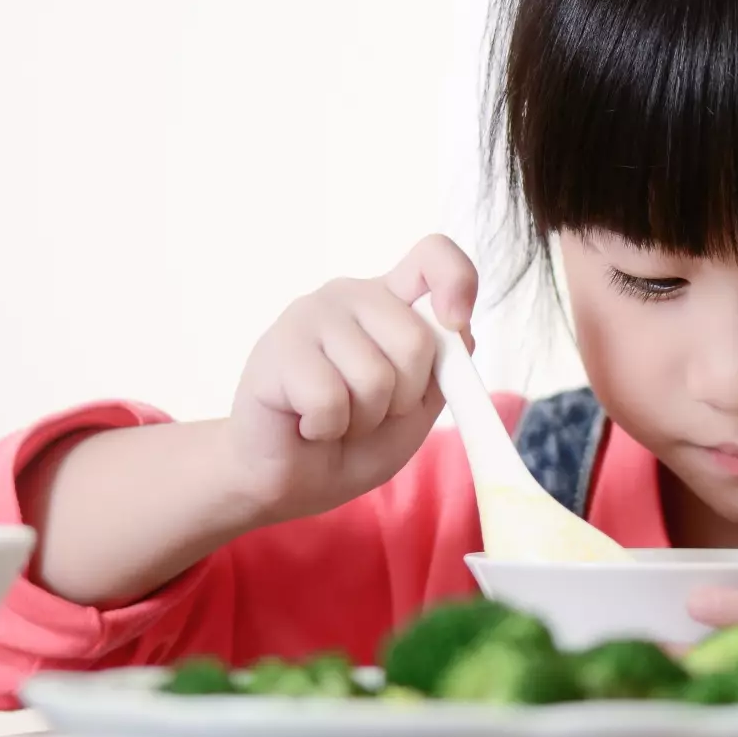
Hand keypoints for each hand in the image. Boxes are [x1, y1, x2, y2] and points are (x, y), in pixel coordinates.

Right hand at [224, 234, 478, 522]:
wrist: (292, 481)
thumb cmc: (355, 441)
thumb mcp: (417, 410)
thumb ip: (443, 369)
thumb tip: (459, 330)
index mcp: (392, 302)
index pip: (434, 256)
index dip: (457, 280)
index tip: (455, 322)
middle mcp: (351, 295)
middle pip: (416, 340)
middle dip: (404, 398)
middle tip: (369, 412)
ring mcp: (311, 315)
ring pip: (375, 377)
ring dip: (363, 419)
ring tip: (335, 418)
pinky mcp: (278, 347)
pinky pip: (330, 400)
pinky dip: (326, 428)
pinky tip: (306, 422)